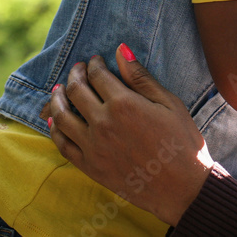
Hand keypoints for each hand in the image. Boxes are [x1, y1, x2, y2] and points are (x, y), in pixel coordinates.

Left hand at [46, 45, 212, 224]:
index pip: (98, 74)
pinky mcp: (89, 166)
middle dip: (74, 74)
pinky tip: (54, 120)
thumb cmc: (181, 142)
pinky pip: (62, 144)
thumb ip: (141, 77)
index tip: (94, 60)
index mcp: (124, 103)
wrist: (182, 187)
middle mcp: (103, 122)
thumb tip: (121, 50)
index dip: (94, 63)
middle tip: (77, 69)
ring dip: (57, 98)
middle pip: (76, 90)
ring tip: (59, 90)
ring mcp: (93, 146)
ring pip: (62, 116)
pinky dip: (54, 129)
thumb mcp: (168, 103)